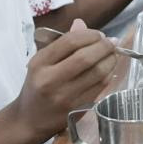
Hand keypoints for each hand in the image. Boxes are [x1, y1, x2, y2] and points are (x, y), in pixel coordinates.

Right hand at [13, 19, 117, 141]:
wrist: (29, 119)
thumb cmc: (37, 86)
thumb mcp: (42, 62)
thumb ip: (62, 43)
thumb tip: (81, 24)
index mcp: (39, 63)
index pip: (70, 41)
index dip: (90, 34)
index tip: (99, 34)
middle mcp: (50, 79)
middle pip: (85, 57)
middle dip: (104, 46)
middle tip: (111, 43)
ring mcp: (65, 96)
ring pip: (97, 73)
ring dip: (111, 60)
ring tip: (113, 54)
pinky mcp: (77, 107)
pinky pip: (100, 87)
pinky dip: (108, 74)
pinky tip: (109, 69)